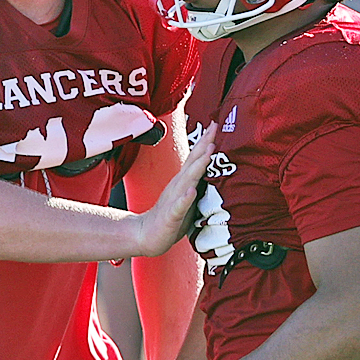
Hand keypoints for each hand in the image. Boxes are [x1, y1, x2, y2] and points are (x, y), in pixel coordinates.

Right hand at [134, 122, 217, 256]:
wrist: (145, 234)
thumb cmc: (171, 217)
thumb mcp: (187, 196)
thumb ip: (197, 182)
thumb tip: (213, 169)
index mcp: (183, 181)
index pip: (195, 158)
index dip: (205, 141)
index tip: (215, 124)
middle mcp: (178, 186)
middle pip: (193, 162)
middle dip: (204, 145)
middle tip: (214, 128)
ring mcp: (174, 200)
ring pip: (187, 181)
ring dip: (198, 166)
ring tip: (208, 153)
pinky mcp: (170, 216)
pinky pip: (178, 207)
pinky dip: (185, 199)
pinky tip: (191, 192)